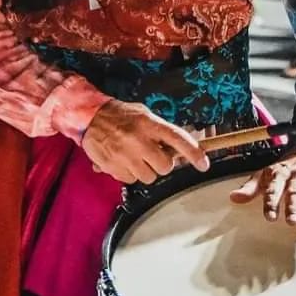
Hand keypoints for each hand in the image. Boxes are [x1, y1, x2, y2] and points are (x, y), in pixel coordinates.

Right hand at [82, 100, 209, 184]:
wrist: (91, 118)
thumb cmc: (121, 116)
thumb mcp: (144, 115)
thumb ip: (161, 131)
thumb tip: (180, 149)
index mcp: (150, 124)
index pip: (178, 139)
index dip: (194, 153)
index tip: (204, 164)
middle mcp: (139, 140)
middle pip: (165, 166)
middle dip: (162, 163)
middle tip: (153, 154)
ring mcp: (126, 155)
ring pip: (149, 177)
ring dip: (145, 170)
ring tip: (135, 156)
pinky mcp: (114, 167)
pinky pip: (131, 180)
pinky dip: (130, 174)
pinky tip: (124, 160)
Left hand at [229, 152, 295, 226]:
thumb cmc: (286, 168)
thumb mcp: (267, 174)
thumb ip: (251, 188)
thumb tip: (233, 198)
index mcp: (281, 173)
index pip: (275, 188)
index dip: (272, 202)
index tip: (270, 216)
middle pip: (295, 192)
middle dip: (294, 207)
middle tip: (292, 222)